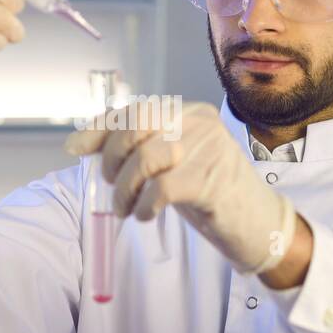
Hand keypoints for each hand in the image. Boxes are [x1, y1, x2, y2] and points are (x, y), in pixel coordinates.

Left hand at [63, 101, 298, 275]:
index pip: (135, 110)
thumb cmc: (209, 192)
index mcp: (189, 112)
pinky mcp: (212, 179)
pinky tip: (146, 214)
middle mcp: (199, 122)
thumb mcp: (173, 163)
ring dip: (125, 189)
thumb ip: (140, 148)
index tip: (74, 148)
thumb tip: (84, 143)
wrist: (257, 222)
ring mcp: (208, 148)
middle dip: (112, 159)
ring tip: (126, 208)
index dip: (100, 128)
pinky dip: (144, 205)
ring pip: (145, 159)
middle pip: (137, 126)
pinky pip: (161, 188)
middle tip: (113, 187)